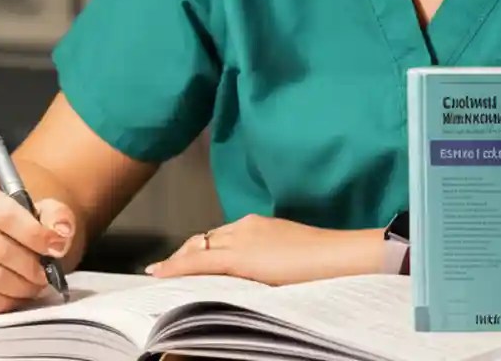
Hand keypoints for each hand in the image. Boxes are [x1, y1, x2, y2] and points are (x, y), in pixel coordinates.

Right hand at [0, 185, 75, 312]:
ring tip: (34, 284)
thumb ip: (57, 216)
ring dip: (20, 286)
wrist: (10, 241)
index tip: (55, 248)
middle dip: (30, 266)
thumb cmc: (28, 226)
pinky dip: (3, 302)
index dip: (34, 235)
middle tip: (47, 274)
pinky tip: (16, 295)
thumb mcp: (47, 212)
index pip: (5, 215)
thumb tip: (59, 233)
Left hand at [146, 214, 382, 285]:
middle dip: (184, 254)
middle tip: (167, 270)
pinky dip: (177, 267)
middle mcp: (245, 225)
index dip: (200, 248)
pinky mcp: (239, 256)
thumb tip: (259, 276)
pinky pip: (198, 261)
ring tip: (161, 273)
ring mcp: (241, 238)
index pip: (220, 236)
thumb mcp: (291, 258)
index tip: (187, 259)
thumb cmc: (325, 262)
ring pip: (198, 248)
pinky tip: (160, 273)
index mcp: (258, 224)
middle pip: (204, 239)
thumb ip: (269, 261)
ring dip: (178, 261)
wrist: (340, 257)